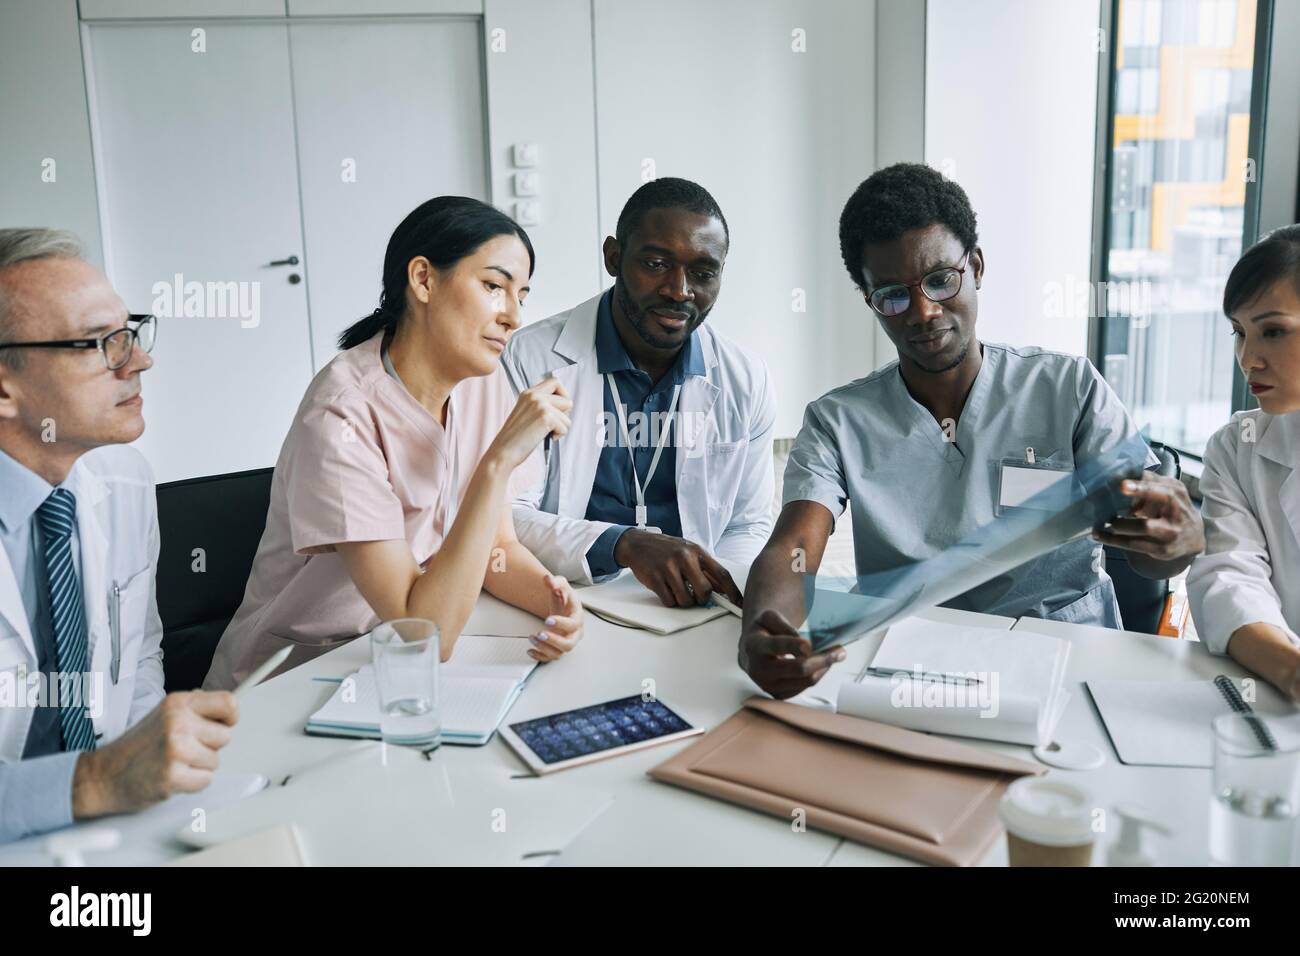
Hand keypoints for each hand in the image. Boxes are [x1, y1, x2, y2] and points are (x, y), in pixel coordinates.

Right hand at [71, 691, 238, 818]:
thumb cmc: (136, 746)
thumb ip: (194, 708)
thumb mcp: (163, 714)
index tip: (221, 725)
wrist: (102, 775)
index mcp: (178, 703)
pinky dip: (191, 783)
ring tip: (174, 763)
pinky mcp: (173, 775)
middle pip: (225, 736)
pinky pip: (205, 781)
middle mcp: (178, 722)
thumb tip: (226, 706)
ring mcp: (176, 749)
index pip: (228, 703)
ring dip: (199, 767)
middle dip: (209, 747)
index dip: (230, 718)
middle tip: (184, 750)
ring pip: (215, 761)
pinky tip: (172, 776)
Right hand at [487, 378, 571, 470]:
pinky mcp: (546, 417)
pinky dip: (558, 436)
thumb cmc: (515, 437)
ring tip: (543, 433)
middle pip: (567, 399)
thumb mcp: (527, 413)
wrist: (503, 451)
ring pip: (567, 416)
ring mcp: (540, 405)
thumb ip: (541, 404)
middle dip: (564, 415)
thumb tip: (565, 404)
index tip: (557, 410)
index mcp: (528, 393)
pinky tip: (543, 438)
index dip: (562, 395)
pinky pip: (565, 427)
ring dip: (560, 428)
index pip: (555, 382)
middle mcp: (534, 395)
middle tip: (551, 425)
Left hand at [528, 573, 583, 662]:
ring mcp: (567, 642)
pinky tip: (530, 651)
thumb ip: (555, 581)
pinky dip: (540, 657)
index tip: (548, 620)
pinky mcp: (558, 648)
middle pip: (569, 643)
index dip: (562, 623)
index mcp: (577, 617)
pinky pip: (551, 657)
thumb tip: (548, 579)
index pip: (573, 624)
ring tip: (532, 638)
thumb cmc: (565, 598)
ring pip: (560, 652)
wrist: (565, 606)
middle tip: (540, 634)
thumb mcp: (561, 585)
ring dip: (545, 648)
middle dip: (554, 640)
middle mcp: (575, 633)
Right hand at [614, 529, 741, 607]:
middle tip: (695, 596)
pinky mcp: (656, 578)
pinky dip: (670, 601)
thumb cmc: (666, 549)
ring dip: (683, 601)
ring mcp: (669, 568)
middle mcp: (685, 558)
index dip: (732, 591)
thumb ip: (705, 569)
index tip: (738, 603)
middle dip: (701, 599)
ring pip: (686, 599)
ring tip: (676, 590)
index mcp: (697, 552)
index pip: (721, 574)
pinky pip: (669, 601)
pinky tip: (666, 589)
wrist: (638, 543)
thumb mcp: (688, 552)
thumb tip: (723, 589)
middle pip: (705, 591)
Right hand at [738, 608, 844, 699]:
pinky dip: (817, 675)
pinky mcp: (777, 695)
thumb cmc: (763, 631)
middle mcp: (759, 669)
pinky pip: (805, 688)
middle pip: (799, 669)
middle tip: (840, 651)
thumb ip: (784, 624)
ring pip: (806, 681)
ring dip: (824, 667)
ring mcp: (768, 685)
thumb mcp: (769, 617)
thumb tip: (806, 644)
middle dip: (823, 659)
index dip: (795, 646)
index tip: (811, 644)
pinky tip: (822, 664)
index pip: (777, 646)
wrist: (749, 651)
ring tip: (835, 655)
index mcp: (755, 646)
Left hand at [1093, 476, 1204, 562]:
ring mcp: (1170, 533)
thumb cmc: (1173, 508)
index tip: (1122, 486)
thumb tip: (1124, 470)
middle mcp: (1176, 514)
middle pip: (1152, 514)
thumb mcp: (1169, 490)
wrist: (1193, 537)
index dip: (1141, 488)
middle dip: (1126, 517)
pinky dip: (1114, 540)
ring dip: (1118, 526)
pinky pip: (1134, 545)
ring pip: (1142, 529)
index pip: (1160, 490)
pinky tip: (1100, 535)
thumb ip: (1150, 481)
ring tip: (1100, 523)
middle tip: (1106, 509)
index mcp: (1176, 493)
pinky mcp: (1162, 549)